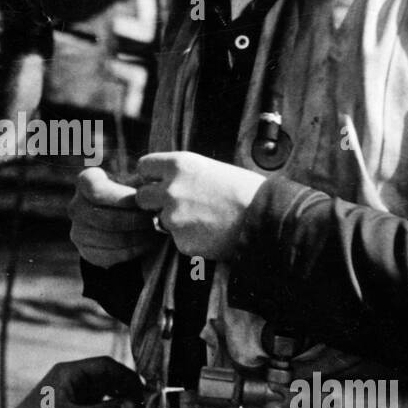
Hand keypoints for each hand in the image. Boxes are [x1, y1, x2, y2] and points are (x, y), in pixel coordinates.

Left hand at [4, 357, 144, 407]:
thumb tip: (134, 406)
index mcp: (70, 372)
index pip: (107, 365)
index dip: (128, 376)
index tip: (145, 391)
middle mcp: (71, 380)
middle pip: (107, 377)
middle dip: (126, 389)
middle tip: (145, 405)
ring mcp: (71, 395)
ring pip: (103, 392)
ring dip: (119, 401)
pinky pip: (96, 406)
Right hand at [69, 167, 160, 267]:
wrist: (116, 215)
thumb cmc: (129, 193)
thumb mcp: (134, 182)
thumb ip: (142, 185)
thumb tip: (158, 191)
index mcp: (86, 181)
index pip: (98, 191)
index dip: (124, 199)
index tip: (145, 202)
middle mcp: (76, 206)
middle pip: (108, 219)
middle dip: (136, 221)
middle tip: (156, 221)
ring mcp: (78, 231)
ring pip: (112, 239)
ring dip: (138, 237)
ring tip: (154, 231)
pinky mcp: (86, 252)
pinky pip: (112, 255)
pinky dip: (133, 250)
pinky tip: (146, 243)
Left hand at [135, 151, 265, 260]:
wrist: (266, 218)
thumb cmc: (245, 190)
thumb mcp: (211, 168)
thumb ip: (184, 174)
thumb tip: (165, 181)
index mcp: (179, 165)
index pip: (144, 166)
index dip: (152, 175)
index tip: (159, 181)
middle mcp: (171, 189)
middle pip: (142, 196)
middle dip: (155, 201)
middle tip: (177, 205)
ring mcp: (174, 218)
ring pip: (159, 220)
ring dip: (174, 221)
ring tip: (203, 219)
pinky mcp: (181, 242)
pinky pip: (176, 240)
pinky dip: (189, 239)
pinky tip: (210, 233)